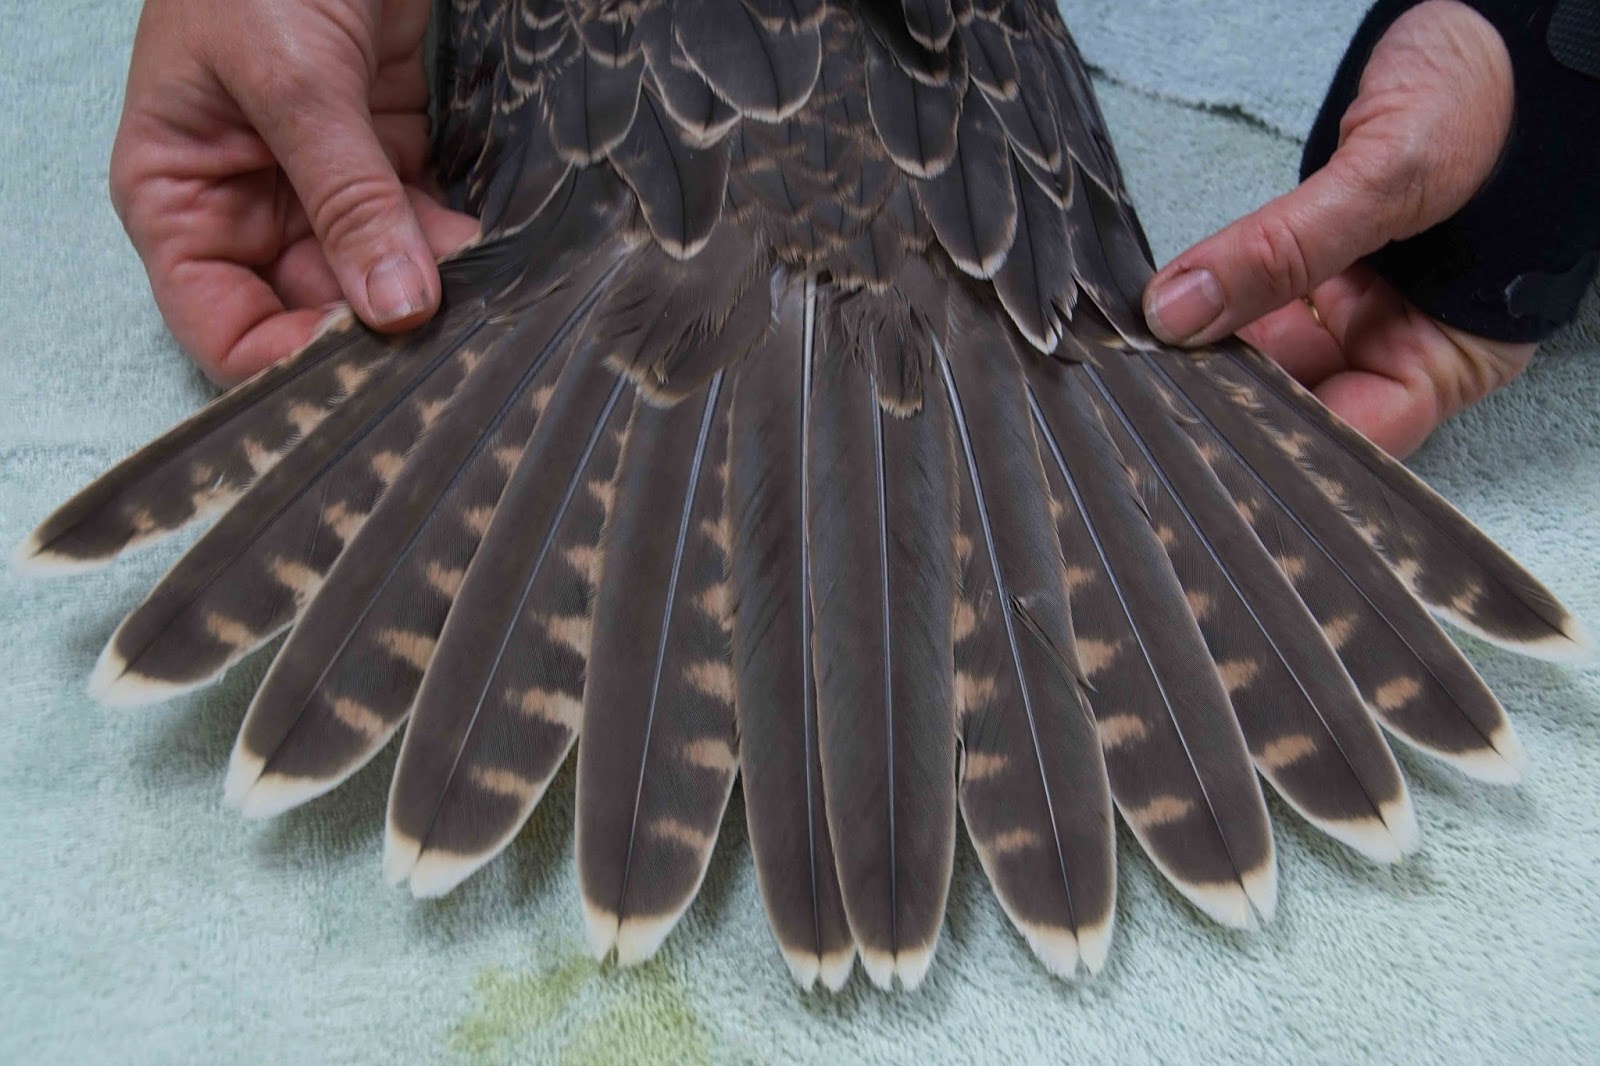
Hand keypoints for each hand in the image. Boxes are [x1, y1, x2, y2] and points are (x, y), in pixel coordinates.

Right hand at [110, 0, 479, 385]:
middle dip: (384, 331)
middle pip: (317, 314)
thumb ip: (344, 193)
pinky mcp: (396, 158)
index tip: (372, 368)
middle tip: (455, 345)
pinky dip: (465, 247)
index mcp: (184, 196)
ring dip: (438, 295)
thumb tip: (396, 310)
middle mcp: (256, 207)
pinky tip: (502, 257)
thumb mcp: (290, 76)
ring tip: (491, 302)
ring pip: (384, 278)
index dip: (290, 364)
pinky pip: (430, 227)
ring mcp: (331, 187)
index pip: (225, 327)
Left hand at [1141, 0, 1534, 456]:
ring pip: (1268, 354)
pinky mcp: (1321, 266)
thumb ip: (1285, 251)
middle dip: (1230, 392)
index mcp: (1451, 353)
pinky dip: (1216, 300)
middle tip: (1155, 384)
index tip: (1202, 432)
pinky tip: (1169, 305)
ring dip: (1210, 348)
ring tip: (1148, 349)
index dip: (1281, 444)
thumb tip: (1181, 312)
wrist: (1492, 29)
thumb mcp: (1390, 175)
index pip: (1358, 436)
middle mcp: (1402, 341)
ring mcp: (1359, 304)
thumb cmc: (1498, 99)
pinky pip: (1259, 300)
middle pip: (1302, 400)